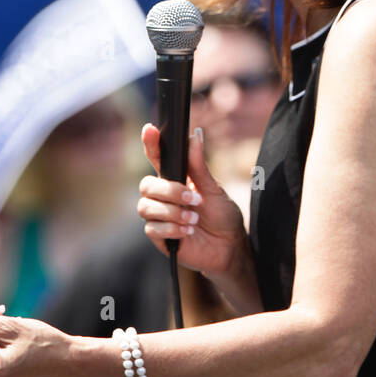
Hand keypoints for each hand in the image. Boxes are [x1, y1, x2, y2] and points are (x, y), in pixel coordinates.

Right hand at [138, 125, 246, 277]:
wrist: (229, 247)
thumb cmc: (222, 216)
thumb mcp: (214, 189)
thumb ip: (199, 166)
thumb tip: (195, 134)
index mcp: (175, 180)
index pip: (157, 158)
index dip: (151, 143)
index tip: (150, 129)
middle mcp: (163, 197)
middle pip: (147, 185)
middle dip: (169, 190)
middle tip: (193, 199)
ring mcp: (159, 216)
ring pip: (145, 207)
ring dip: (171, 212)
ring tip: (194, 219)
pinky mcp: (159, 237)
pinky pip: (152, 228)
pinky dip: (171, 228)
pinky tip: (188, 231)